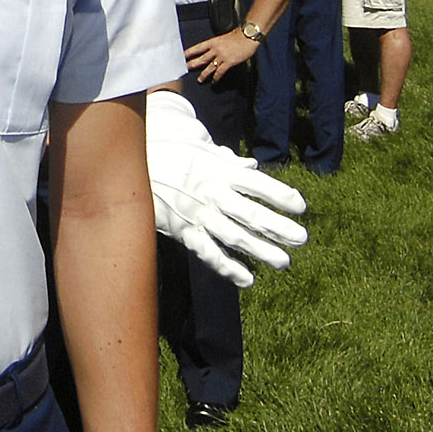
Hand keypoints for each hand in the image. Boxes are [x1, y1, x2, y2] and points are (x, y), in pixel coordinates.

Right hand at [146, 90, 304, 287]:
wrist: (131, 161)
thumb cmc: (172, 154)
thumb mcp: (201, 151)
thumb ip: (228, 162)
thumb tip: (251, 166)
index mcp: (219, 170)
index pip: (257, 184)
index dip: (280, 195)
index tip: (301, 207)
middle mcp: (211, 193)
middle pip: (250, 213)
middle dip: (278, 227)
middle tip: (302, 239)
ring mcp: (197, 214)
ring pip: (234, 236)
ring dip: (260, 251)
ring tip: (283, 261)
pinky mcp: (182, 231)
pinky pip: (208, 252)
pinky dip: (227, 268)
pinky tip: (247, 279)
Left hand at [185, 29, 258, 81]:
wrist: (247, 36)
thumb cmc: (237, 36)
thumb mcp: (222, 39)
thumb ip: (216, 45)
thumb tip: (211, 52)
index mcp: (213, 42)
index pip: (198, 47)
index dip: (189, 52)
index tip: (183, 56)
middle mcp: (215, 49)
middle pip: (201, 58)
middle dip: (193, 64)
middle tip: (186, 69)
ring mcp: (222, 56)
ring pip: (209, 67)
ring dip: (204, 74)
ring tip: (200, 79)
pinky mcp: (229, 62)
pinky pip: (220, 72)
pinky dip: (216, 77)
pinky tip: (214, 81)